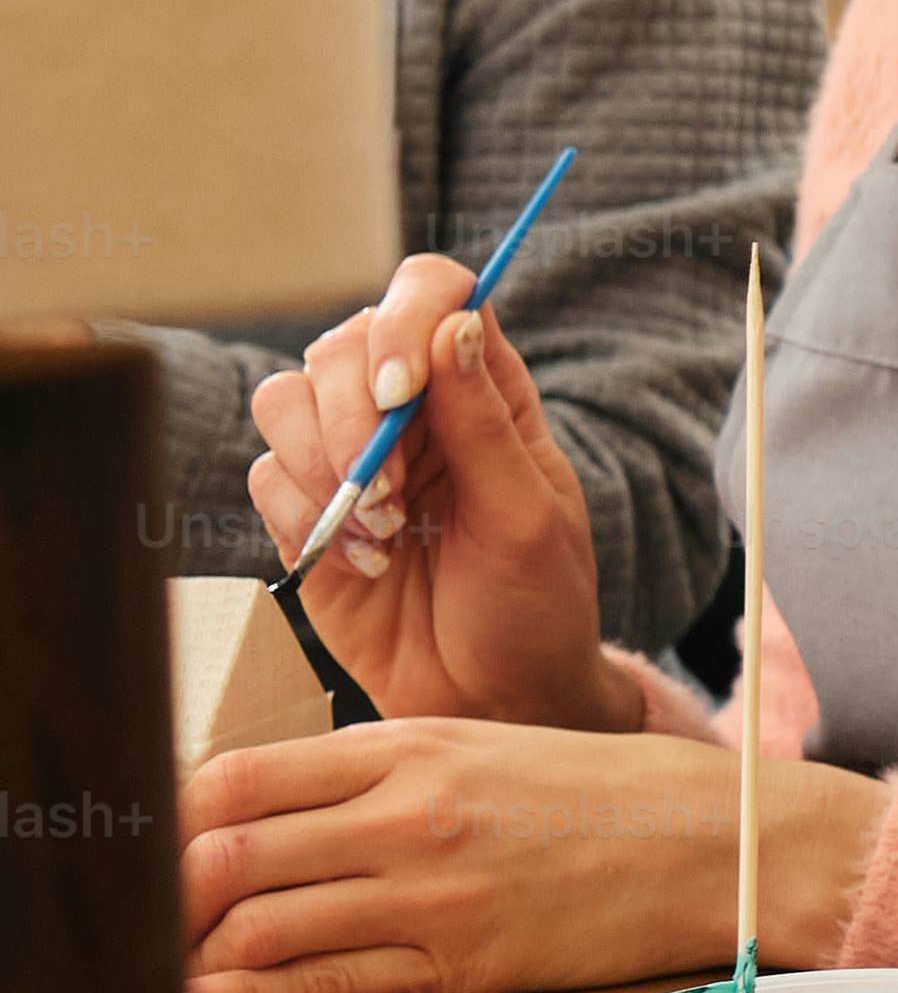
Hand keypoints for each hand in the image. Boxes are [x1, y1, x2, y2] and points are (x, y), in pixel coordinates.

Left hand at [180, 721, 881, 992]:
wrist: (724, 842)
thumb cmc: (610, 798)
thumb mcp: (490, 752)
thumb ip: (388, 777)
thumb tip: (290, 816)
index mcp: (410, 748)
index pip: (237, 776)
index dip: (169, 821)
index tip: (154, 854)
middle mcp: (407, 812)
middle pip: (226, 851)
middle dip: (164, 899)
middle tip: (142, 929)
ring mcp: (433, 888)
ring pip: (261, 924)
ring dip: (197, 958)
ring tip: (168, 980)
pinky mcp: (462, 959)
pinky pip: (327, 983)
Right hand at [242, 264, 620, 724]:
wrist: (492, 696)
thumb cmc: (535, 605)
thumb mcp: (529, 516)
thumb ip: (485, 422)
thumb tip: (454, 323)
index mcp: (485, 392)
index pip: (435, 295)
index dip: (405, 316)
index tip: (401, 386)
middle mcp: (413, 411)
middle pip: (342, 343)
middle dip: (353, 415)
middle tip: (395, 493)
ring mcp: (353, 458)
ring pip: (285, 399)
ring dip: (324, 465)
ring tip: (384, 531)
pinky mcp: (306, 512)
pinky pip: (268, 476)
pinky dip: (306, 516)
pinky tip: (365, 562)